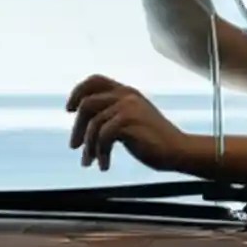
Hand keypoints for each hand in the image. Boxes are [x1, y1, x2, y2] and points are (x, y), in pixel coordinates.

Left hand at [65, 74, 195, 171]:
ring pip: (93, 124)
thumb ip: (112, 115)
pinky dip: (101, 153)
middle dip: (78, 127)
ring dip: (89, 146)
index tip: (69, 109)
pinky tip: (105, 166)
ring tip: (90, 162)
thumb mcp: (131, 121)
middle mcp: (126, 95)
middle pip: (87, 103)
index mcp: (126, 92)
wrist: (177, 151)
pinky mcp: (129, 121)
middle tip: (75, 147)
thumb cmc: (153, 141)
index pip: (95, 80)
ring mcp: (128, 107)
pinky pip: (103, 136)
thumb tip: (85, 124)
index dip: (77, 92)